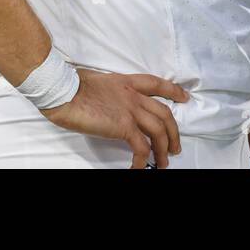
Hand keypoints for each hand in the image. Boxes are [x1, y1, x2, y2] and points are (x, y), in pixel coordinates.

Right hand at [41, 69, 189, 167]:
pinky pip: (141, 147)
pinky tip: (140, 168)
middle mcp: (134, 95)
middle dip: (173, 132)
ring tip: (164, 162)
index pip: (158, 84)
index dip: (174, 91)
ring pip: (158, 131)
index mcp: (128, 82)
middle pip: (164, 113)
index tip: (185, 97)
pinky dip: (144, 159)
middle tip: (175, 147)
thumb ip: (110, 92)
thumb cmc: (73, 86)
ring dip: (164, 148)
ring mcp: (130, 110)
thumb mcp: (98, 82)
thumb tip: (109, 102)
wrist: (64, 92)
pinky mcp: (123, 126)